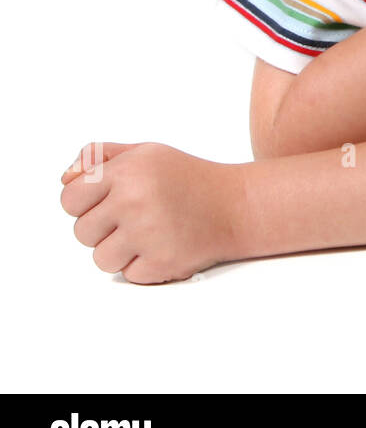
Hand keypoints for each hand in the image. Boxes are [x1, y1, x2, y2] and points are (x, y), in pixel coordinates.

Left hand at [59, 142, 245, 283]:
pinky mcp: (162, 262)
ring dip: (121, 251)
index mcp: (127, 171)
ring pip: (101, 259)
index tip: (109, 202)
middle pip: (82, 232)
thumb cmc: (189, 178)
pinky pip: (128, 274)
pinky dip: (145, 266)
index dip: (86, 203)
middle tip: (137, 217)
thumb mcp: (147, 153)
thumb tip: (65, 179)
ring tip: (149, 233)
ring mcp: (148, 233)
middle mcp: (134, 200)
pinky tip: (165, 246)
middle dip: (105, 228)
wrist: (238, 205)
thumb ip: (101, 157)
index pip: (69, 200)